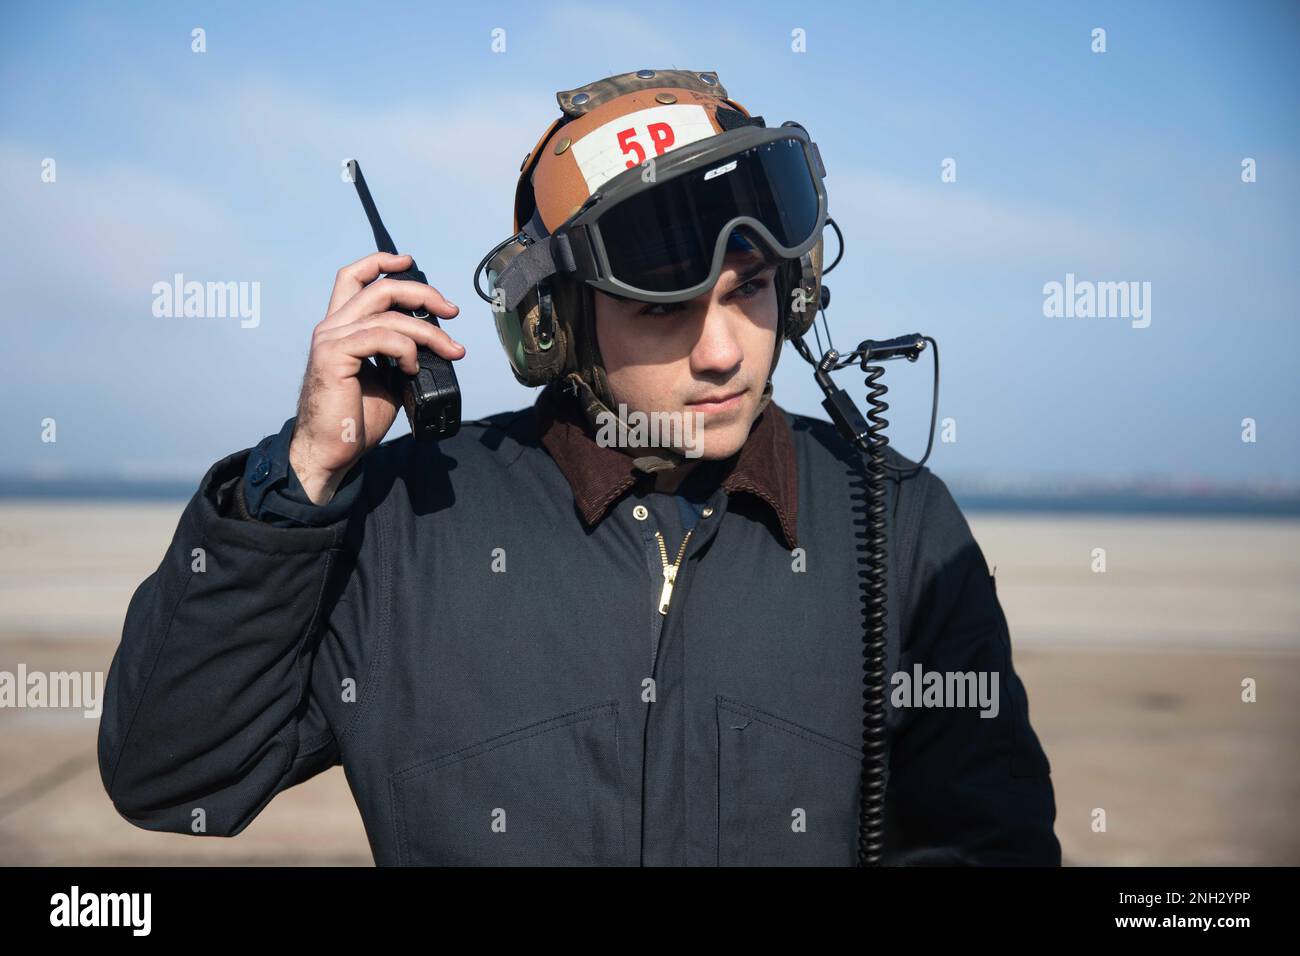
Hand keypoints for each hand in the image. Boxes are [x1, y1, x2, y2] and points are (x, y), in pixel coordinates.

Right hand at [288, 252, 464, 503]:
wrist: (332, 450)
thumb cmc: (357, 418)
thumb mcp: (388, 378)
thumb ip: (402, 354)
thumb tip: (437, 344)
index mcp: (342, 327)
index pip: (354, 277)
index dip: (381, 262)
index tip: (410, 261)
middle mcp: (332, 326)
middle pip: (381, 287)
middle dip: (423, 294)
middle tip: (452, 312)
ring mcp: (330, 339)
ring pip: (388, 314)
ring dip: (428, 331)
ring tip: (450, 352)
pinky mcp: (333, 355)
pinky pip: (381, 337)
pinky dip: (406, 349)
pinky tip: (412, 368)